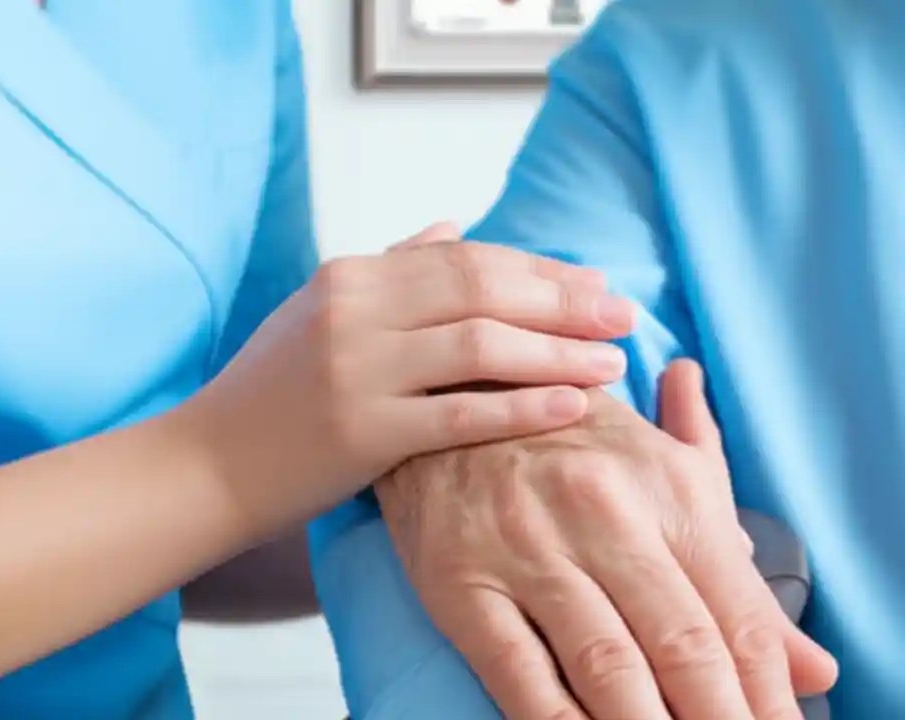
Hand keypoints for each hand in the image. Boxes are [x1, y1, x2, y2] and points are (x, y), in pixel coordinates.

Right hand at [184, 222, 634, 535]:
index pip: (465, 257)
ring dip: (557, 351)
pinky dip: (523, 406)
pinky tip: (572, 405)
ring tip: (612, 362)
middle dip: (563, 299)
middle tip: (622, 314)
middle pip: (483, 288)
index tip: (593, 282)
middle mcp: (353, 311)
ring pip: (481, 345)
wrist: (208, 464)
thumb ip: (390, 267)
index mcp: (349, 278)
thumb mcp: (318, 312)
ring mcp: (356, 369)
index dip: (539, 268)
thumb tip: (452, 227)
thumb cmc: (270, 393)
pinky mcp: (363, 431)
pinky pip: (461, 413)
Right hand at [377, 360, 837, 719]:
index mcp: (667, 488)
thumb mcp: (669, 484)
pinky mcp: (461, 579)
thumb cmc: (573, 446)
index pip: (736, 615)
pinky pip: (519, 669)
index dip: (768, 694)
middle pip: (684, 644)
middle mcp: (602, 512)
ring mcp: (526, 547)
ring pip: (607, 664)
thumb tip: (812, 669)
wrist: (453, 401)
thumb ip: (740, 575)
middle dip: (721, 719)